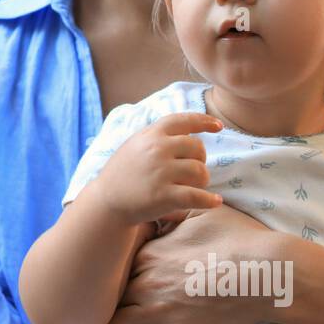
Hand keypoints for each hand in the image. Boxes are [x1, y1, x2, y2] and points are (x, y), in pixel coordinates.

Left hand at [75, 203, 278, 323]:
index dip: (105, 271)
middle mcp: (147, 282)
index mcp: (151, 254)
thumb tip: (168, 202)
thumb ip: (178, 213)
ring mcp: (158, 311)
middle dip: (94, 302)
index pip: (117, 265)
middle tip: (76, 309)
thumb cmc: (239, 238)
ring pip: (115, 323)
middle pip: (112, 294)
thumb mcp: (203, 214)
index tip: (91, 273)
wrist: (264, 270)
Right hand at [90, 112, 224, 228]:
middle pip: (197, 148)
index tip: (218, 126)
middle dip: (200, 160)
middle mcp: (157, 149)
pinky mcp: (164, 196)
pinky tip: (215, 202)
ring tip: (194, 187)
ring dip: (202, 181)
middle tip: (193, 171)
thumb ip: (158, 136)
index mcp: (151, 134)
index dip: (204, 121)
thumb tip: (190, 130)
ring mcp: (161, 172)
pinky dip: (209, 200)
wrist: (106, 201)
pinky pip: (197, 196)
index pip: (184, 120)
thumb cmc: (123, 173)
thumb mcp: (135, 144)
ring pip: (200, 172)